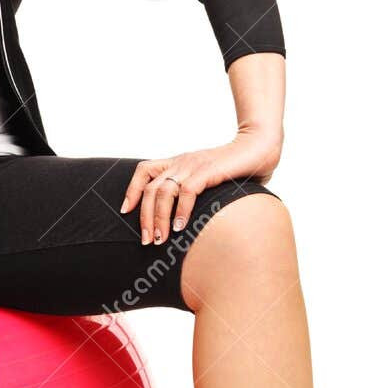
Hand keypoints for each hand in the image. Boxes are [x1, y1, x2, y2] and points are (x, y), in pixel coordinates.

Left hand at [119, 127, 282, 245]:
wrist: (261, 147)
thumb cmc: (239, 169)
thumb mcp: (210, 179)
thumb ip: (198, 195)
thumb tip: (189, 222)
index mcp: (179, 162)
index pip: (144, 171)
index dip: (132, 190)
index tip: (126, 211)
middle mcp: (182, 162)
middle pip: (150, 188)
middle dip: (144, 217)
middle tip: (147, 240)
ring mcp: (193, 165)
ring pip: (162, 192)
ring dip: (158, 218)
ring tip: (160, 239)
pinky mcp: (207, 171)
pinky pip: (186, 192)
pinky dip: (180, 211)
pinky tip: (180, 228)